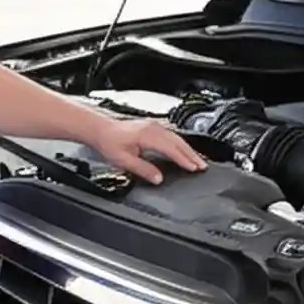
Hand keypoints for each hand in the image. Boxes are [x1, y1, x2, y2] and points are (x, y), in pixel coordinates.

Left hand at [88, 118, 206, 184]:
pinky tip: (183, 148)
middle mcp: (153, 128)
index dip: (184, 160)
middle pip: (178, 142)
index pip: (172, 149)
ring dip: (188, 148)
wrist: (99, 129)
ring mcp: (153, 125)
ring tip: (197, 160)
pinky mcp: (151, 126)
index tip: (194, 168)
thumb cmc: (109, 142)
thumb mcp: (124, 160)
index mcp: (148, 136)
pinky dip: (180, 143)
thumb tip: (159, 178)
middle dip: (192, 154)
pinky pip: (171, 134)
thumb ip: (143, 169)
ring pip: (176, 137)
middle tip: (203, 166)